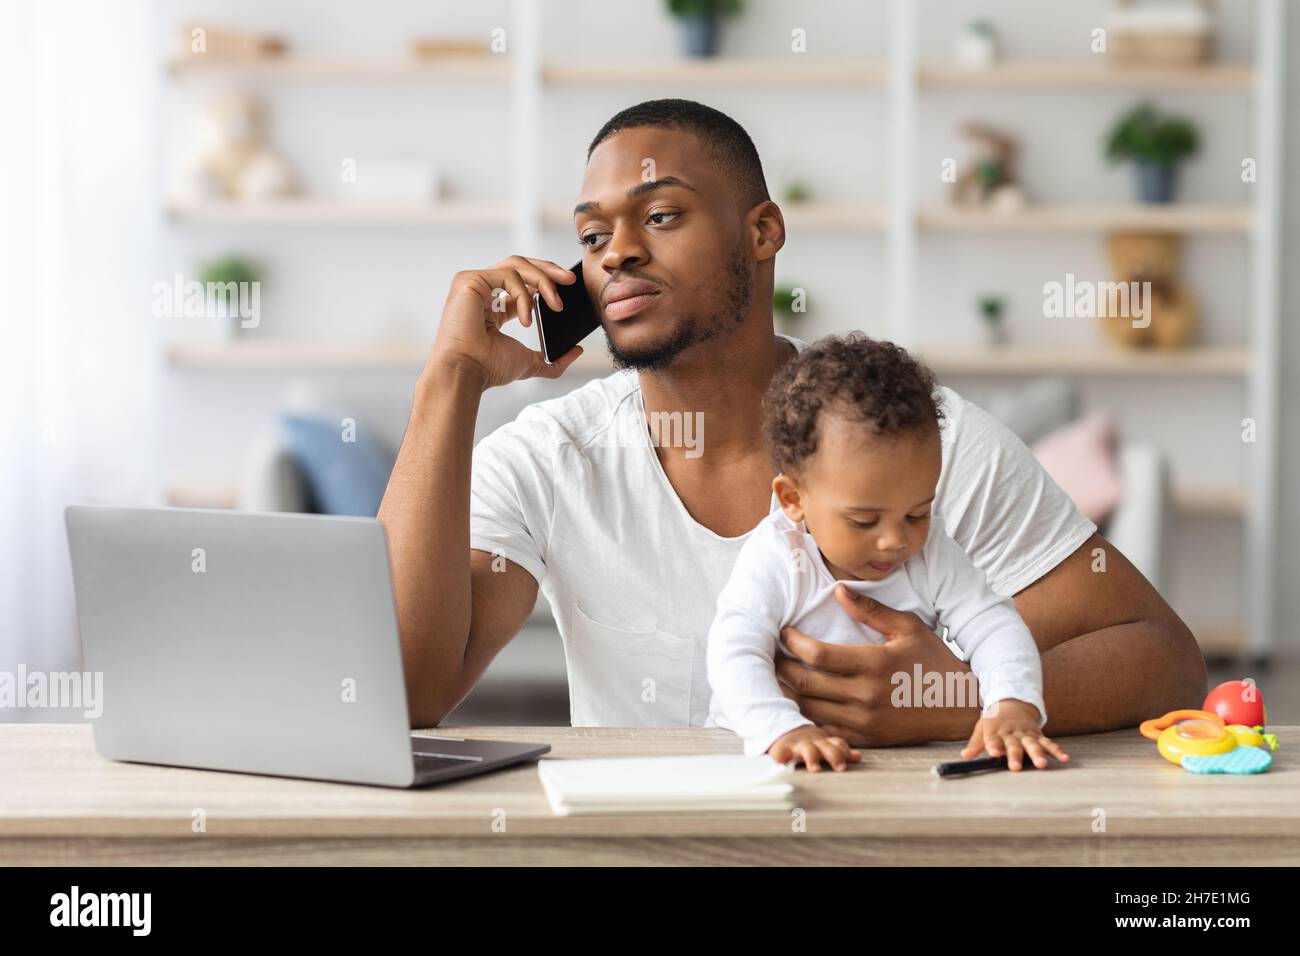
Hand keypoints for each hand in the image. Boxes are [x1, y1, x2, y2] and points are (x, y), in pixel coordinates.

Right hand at [428, 255, 586, 389]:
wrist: (468, 371)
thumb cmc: (489, 368)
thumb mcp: (531, 362)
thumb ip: (554, 359)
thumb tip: (576, 350)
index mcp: (493, 308)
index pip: (522, 283)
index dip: (545, 282)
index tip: (567, 289)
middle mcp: (483, 292)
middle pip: (520, 266)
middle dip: (549, 270)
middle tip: (570, 280)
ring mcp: (474, 283)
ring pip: (516, 265)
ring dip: (543, 281)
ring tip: (556, 305)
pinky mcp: (469, 280)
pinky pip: (508, 275)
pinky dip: (523, 293)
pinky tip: (527, 317)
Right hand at [767, 725, 860, 771]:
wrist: (784, 731)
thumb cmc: (809, 744)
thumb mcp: (825, 745)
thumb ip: (840, 752)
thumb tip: (858, 757)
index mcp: (824, 743)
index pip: (838, 745)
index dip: (844, 752)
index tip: (848, 762)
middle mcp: (813, 744)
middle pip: (827, 747)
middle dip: (834, 756)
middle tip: (840, 767)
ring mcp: (798, 746)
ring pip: (808, 750)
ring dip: (812, 758)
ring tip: (815, 768)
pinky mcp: (781, 750)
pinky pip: (781, 754)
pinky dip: (781, 758)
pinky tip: (781, 762)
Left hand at [774, 584, 979, 746]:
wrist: (959, 706)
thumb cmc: (933, 661)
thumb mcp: (908, 628)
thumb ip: (870, 610)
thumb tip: (838, 590)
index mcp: (874, 664)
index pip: (818, 655)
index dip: (794, 642)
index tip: (785, 633)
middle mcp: (866, 696)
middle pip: (805, 684)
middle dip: (781, 667)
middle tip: (772, 654)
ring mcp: (865, 722)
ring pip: (809, 710)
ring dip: (788, 693)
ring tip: (778, 676)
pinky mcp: (866, 739)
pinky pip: (825, 729)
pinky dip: (807, 716)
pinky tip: (800, 701)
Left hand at [961, 699, 1069, 770]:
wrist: (1013, 703)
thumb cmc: (994, 721)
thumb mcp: (982, 728)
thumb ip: (975, 744)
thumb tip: (964, 756)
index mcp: (996, 731)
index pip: (993, 739)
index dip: (993, 746)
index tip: (993, 753)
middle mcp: (1012, 733)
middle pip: (1013, 745)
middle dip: (1015, 756)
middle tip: (1016, 767)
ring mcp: (1026, 735)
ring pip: (1033, 744)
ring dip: (1037, 754)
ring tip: (1042, 765)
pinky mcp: (1038, 736)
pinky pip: (1048, 743)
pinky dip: (1057, 751)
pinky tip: (1064, 759)